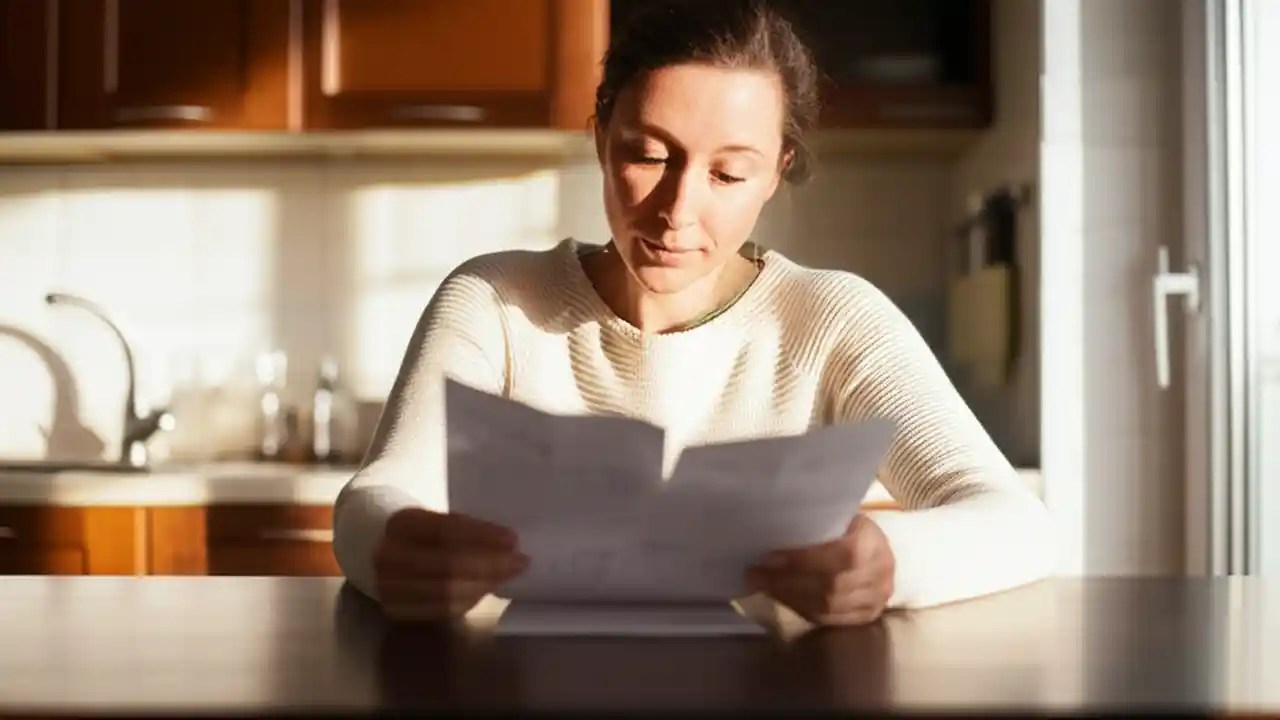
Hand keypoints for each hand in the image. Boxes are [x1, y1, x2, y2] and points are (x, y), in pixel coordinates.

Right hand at [374, 507, 527, 622]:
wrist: (384, 554)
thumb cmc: (423, 534)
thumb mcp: (437, 520)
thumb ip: (466, 530)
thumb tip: (509, 543)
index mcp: (401, 523)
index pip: (445, 530)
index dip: (481, 536)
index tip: (512, 539)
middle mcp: (388, 555)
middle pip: (447, 565)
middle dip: (489, 565)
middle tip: (520, 561)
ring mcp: (388, 587)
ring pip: (446, 592)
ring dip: (484, 584)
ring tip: (508, 574)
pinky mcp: (396, 611)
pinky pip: (442, 610)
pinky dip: (470, 599)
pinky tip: (488, 588)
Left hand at [745, 514, 894, 625]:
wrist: (874, 546)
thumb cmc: (847, 526)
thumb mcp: (836, 516)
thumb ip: (813, 527)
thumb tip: (769, 534)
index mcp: (874, 541)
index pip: (843, 555)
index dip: (804, 560)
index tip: (769, 557)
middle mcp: (881, 574)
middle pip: (831, 586)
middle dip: (787, 582)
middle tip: (754, 575)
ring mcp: (877, 599)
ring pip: (828, 606)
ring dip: (789, 597)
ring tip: (762, 585)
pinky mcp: (867, 616)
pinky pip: (828, 619)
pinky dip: (800, 609)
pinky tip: (780, 597)